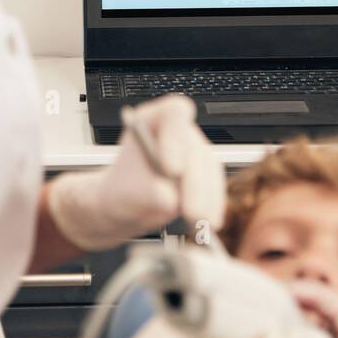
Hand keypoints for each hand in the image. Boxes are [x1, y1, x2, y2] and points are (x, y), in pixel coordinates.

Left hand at [47, 94, 224, 250]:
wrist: (126, 206)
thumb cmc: (121, 190)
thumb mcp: (127, 191)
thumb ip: (147, 192)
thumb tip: (170, 199)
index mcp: (152, 120)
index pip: (174, 114)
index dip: (175, 138)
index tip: (170, 169)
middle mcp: (177, 131)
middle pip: (194, 148)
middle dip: (194, 183)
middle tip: (190, 211)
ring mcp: (194, 150)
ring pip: (209, 169)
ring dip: (207, 199)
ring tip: (198, 223)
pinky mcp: (205, 172)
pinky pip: (215, 186)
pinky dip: (212, 206)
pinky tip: (209, 223)